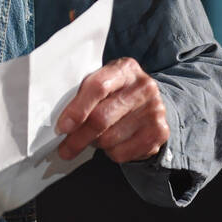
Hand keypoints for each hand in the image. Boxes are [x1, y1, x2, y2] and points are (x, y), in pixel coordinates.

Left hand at [54, 57, 168, 163]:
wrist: (152, 102)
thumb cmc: (118, 92)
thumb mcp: (104, 81)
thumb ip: (85, 94)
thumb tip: (62, 124)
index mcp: (125, 68)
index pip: (98, 87)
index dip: (77, 110)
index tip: (62, 127)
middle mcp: (144, 87)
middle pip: (101, 118)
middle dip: (78, 137)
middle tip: (64, 148)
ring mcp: (154, 110)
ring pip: (109, 139)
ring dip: (95, 144)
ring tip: (95, 137)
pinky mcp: (159, 132)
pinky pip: (122, 153)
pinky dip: (110, 152)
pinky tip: (114, 142)